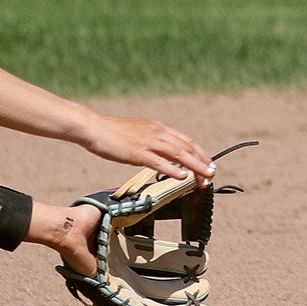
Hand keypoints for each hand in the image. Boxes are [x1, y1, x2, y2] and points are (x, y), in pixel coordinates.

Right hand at [80, 114, 215, 180]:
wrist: (94, 127)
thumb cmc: (113, 132)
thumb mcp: (139, 133)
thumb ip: (152, 141)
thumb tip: (162, 153)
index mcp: (159, 128)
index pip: (187, 140)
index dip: (200, 153)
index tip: (209, 164)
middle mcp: (157, 133)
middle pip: (187, 147)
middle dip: (202, 162)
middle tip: (212, 174)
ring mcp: (148, 142)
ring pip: (178, 154)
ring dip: (194, 166)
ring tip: (204, 177)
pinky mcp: (137, 152)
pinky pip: (158, 161)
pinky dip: (172, 169)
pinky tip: (181, 176)